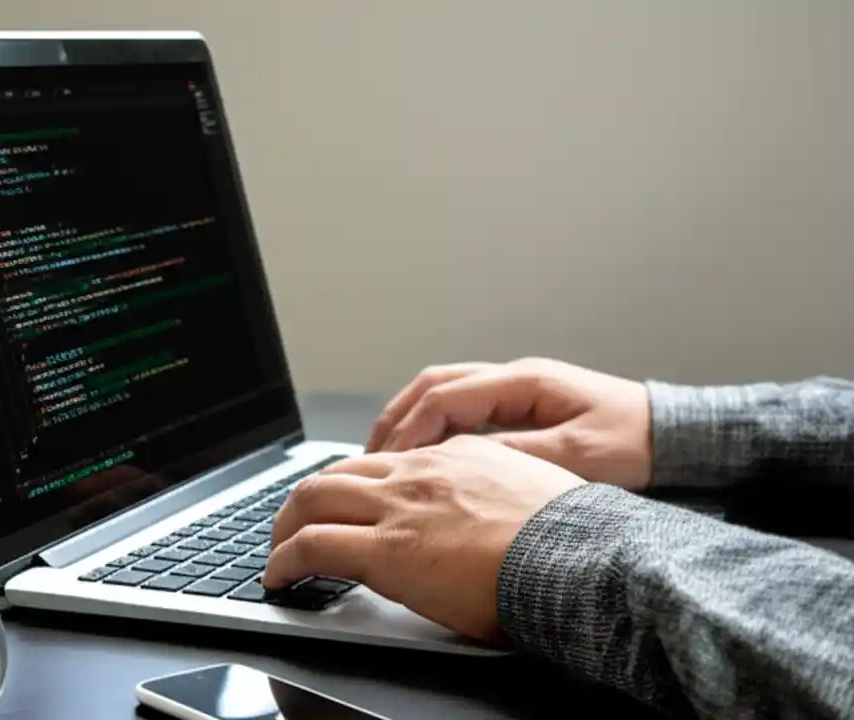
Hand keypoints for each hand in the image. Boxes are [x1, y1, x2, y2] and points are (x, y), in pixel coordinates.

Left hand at [264, 436, 584, 641]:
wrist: (579, 556)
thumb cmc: (572, 537)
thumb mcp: (532, 491)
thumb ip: (496, 494)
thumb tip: (491, 517)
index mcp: (455, 456)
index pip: (384, 462)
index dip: (354, 484)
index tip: (346, 503)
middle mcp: (418, 473)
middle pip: (336, 472)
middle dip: (306, 498)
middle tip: (295, 523)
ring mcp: (398, 507)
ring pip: (312, 498)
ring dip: (285, 524)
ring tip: (278, 550)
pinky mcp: (384, 548)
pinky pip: (312, 545)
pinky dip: (284, 559)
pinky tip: (279, 575)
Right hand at [366, 358, 652, 491]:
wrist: (673, 438)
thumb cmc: (634, 443)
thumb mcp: (576, 456)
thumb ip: (516, 456)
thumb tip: (460, 462)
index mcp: (522, 382)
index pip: (444, 397)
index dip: (410, 429)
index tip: (389, 462)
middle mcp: (512, 379)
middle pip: (432, 386)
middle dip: (395, 420)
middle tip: (369, 458)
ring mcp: (514, 391)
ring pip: (442, 395)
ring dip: (409, 422)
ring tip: (384, 457)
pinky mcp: (520, 409)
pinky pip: (462, 411)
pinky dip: (433, 430)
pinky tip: (423, 458)